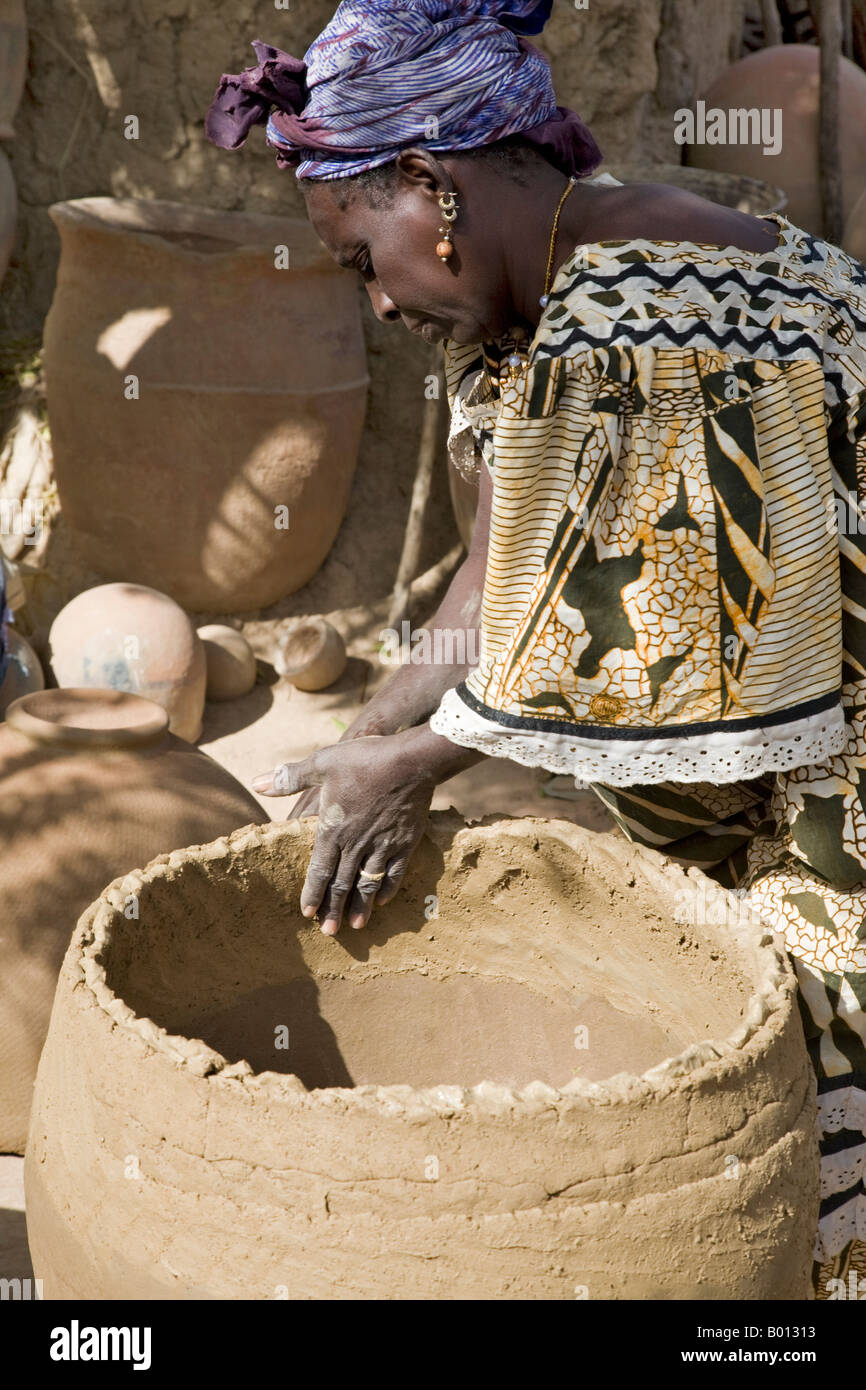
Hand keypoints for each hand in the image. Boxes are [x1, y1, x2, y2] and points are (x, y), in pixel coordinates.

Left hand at [252, 733, 434, 935]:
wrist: (411, 760)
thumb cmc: (364, 759)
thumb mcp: (323, 762)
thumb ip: (290, 777)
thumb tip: (257, 783)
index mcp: (333, 828)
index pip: (319, 868)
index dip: (312, 892)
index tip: (307, 912)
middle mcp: (356, 842)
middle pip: (342, 883)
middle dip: (333, 908)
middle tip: (328, 931)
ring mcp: (382, 844)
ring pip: (367, 883)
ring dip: (360, 906)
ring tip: (355, 926)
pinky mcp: (405, 842)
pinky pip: (394, 871)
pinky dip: (387, 887)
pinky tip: (382, 899)